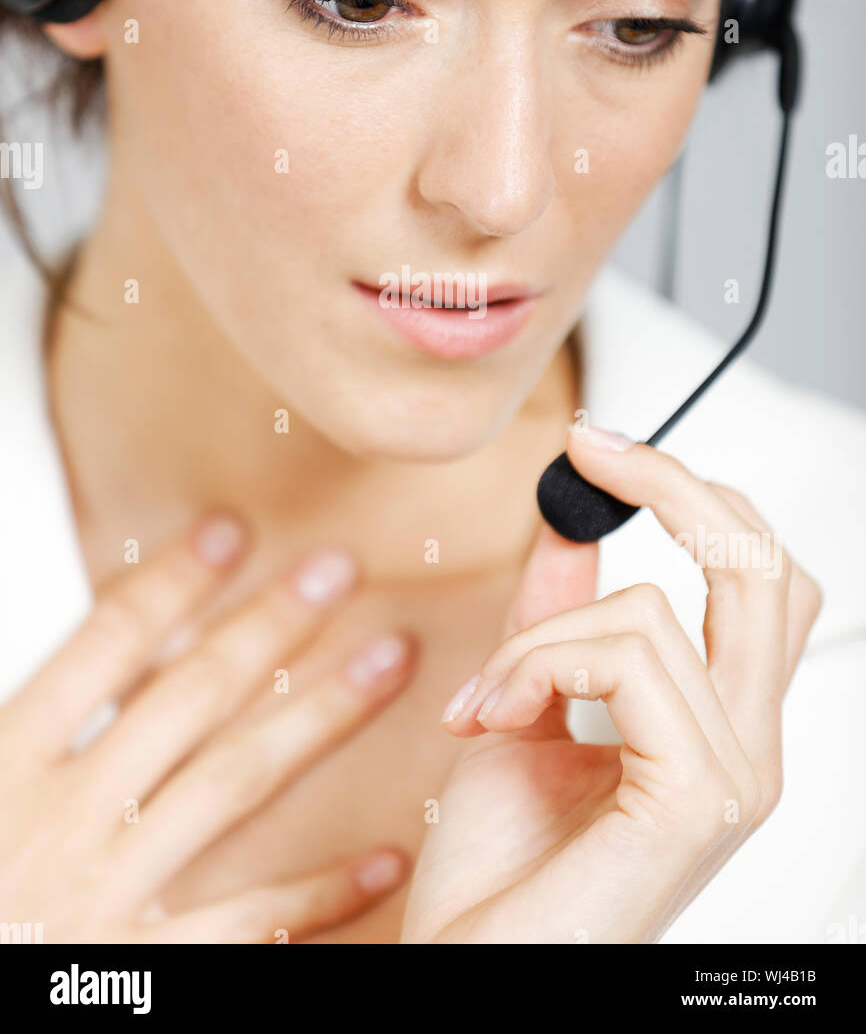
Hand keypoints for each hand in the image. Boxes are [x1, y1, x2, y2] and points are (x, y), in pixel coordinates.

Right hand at [0, 516, 413, 942]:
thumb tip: (100, 651)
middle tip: (340, 568)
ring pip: (235, 781)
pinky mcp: (144, 973)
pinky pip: (252, 924)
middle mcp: (66, 818)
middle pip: (189, 695)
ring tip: (390, 660)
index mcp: (6, 763)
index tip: (231, 530)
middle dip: (271, 624)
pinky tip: (385, 855)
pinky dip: (321, 891)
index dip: (173, 580)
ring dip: (320, 714)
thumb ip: (31, 720)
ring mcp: (109, 894)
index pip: (103, 643)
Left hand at [402, 427, 821, 943]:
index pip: (761, 579)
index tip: (602, 445)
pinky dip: (540, 665)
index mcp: (718, 726)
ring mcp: (733, 777)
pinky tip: (495, 718)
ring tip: (487, 700)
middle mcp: (746, 749)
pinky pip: (630, 660)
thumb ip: (556, 618)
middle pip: (763, 568)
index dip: (695, 496)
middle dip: (674, 487)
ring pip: (657, 610)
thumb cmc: (495, 875)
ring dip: (541, 635)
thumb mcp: (523, 706)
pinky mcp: (697, 798)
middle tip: (593, 450)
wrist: (465, 971)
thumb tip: (569, 523)